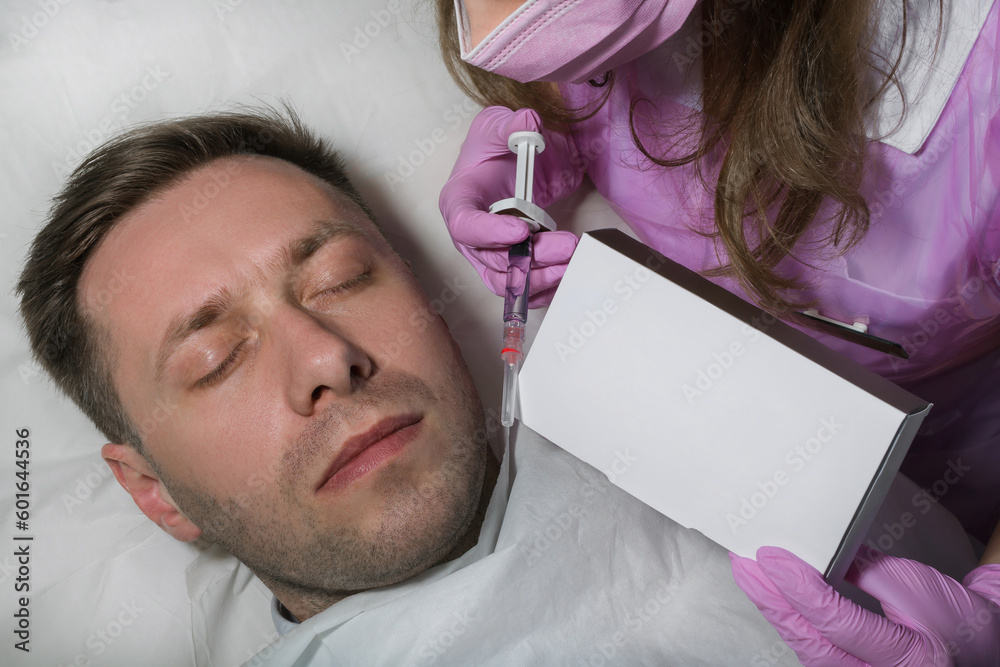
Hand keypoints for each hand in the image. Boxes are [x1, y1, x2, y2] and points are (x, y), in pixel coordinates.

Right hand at [439, 106, 581, 306]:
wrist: (511, 168)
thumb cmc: (495, 150)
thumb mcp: (497, 127)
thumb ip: (510, 125)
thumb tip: (528, 122)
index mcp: (458, 201)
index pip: (465, 225)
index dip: (490, 233)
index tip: (522, 230)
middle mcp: (468, 237)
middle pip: (494, 259)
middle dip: (532, 256)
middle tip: (567, 245)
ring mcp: (487, 256)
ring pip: (508, 281)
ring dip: (541, 277)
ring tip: (572, 260)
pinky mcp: (509, 268)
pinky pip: (523, 288)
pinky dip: (545, 287)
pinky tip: (568, 272)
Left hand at [730, 546, 999, 665]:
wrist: (977, 648)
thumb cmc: (956, 620)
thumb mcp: (920, 588)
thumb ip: (869, 570)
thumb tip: (820, 552)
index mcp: (910, 659)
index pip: (839, 622)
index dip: (800, 587)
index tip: (772, 556)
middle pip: (811, 642)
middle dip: (772, 600)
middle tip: (744, 564)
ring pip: (805, 650)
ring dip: (773, 610)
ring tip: (749, 575)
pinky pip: (811, 651)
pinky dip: (788, 622)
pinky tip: (771, 598)